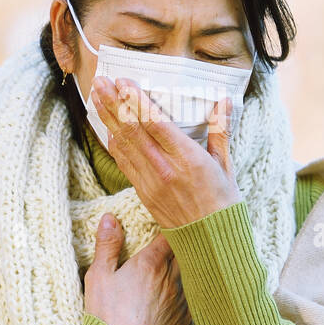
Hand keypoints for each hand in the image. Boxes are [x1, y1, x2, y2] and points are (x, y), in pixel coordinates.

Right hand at [83, 212, 190, 324]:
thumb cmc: (105, 314)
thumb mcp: (98, 275)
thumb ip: (107, 245)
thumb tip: (110, 217)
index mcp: (151, 263)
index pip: (171, 235)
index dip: (172, 227)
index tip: (169, 224)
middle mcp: (171, 278)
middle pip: (187, 252)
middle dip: (183, 244)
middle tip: (179, 239)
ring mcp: (180, 300)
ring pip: (193, 273)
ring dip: (189, 266)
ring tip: (186, 261)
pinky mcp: (184, 319)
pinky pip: (195, 297)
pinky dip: (192, 289)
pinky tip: (188, 288)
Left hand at [91, 74, 240, 228]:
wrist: (212, 243)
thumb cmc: (223, 203)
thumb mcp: (226, 165)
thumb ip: (221, 131)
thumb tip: (225, 101)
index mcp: (188, 159)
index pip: (155, 123)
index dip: (136, 101)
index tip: (123, 82)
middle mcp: (165, 169)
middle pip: (132, 130)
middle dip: (113, 104)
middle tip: (100, 81)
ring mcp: (151, 182)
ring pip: (123, 145)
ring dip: (108, 119)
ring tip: (96, 97)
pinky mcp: (144, 193)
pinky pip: (124, 164)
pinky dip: (114, 144)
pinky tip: (106, 129)